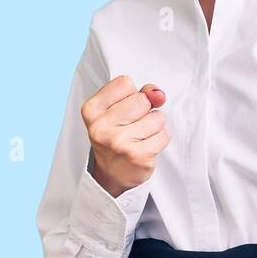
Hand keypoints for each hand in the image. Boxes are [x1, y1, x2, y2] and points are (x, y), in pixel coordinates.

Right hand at [81, 75, 169, 197]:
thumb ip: (141, 94)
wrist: (112, 174)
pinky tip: (145, 148)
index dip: (132, 94)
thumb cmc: (117, 136)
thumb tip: (158, 94)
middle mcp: (100, 126)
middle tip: (132, 126)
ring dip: (155, 127)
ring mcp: (118, 142)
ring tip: (139, 137)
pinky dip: (159, 140)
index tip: (124, 109)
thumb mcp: (119, 110)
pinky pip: (164, 135)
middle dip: (145, 111)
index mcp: (92, 110)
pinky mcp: (137, 156)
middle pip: (142, 100)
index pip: (125, 83)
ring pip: (157, 118)